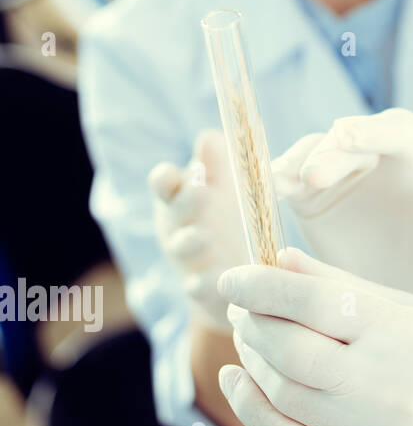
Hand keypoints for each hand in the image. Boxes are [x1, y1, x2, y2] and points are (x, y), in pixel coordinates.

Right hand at [149, 130, 247, 329]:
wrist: (237, 273)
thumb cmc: (226, 219)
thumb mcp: (224, 187)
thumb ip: (217, 162)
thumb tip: (209, 136)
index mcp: (180, 197)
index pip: (163, 183)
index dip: (165, 178)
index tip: (174, 171)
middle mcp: (178, 226)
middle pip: (175, 212)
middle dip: (186, 202)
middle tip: (201, 192)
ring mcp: (188, 258)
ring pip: (183, 247)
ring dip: (191, 240)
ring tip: (203, 235)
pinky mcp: (202, 288)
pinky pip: (197, 287)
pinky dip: (203, 282)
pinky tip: (212, 279)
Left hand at [215, 248, 412, 425]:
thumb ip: (348, 287)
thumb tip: (281, 261)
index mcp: (406, 334)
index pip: (315, 300)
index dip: (264, 285)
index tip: (235, 275)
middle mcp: (386, 385)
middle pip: (289, 347)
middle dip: (253, 319)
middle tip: (243, 304)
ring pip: (281, 390)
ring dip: (251, 357)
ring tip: (251, 336)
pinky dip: (250, 405)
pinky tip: (239, 378)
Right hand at [271, 108, 412, 311]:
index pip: (402, 130)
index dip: (374, 130)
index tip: (348, 136)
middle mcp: (384, 151)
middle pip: (353, 137)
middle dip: (332, 152)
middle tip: (313, 175)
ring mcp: (347, 166)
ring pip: (316, 149)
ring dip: (300, 163)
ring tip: (285, 183)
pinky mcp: (316, 189)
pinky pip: (294, 176)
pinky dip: (282, 178)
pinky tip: (273, 189)